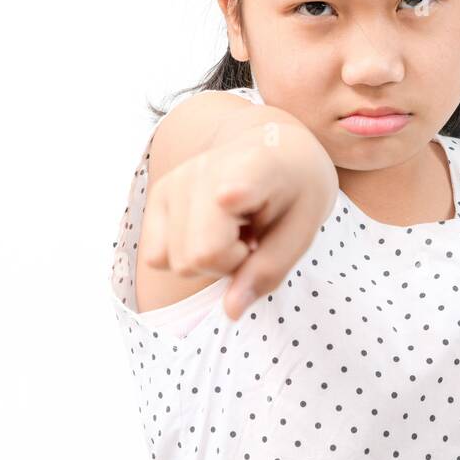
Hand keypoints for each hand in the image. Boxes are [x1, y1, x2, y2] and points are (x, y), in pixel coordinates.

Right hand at [141, 124, 336, 320]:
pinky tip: (213, 230)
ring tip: (236, 230)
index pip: (220, 219)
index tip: (238, 210)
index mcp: (251, 170)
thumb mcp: (303, 231)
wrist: (277, 147)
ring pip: (172, 261)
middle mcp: (200, 171)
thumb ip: (268, 270)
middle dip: (228, 264)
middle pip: (194, 258)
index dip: (232, 230)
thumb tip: (231, 311)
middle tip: (254, 238)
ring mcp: (173, 181)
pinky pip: (156, 255)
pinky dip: (185, 253)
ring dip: (207, 259)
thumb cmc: (298, 189)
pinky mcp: (157, 193)